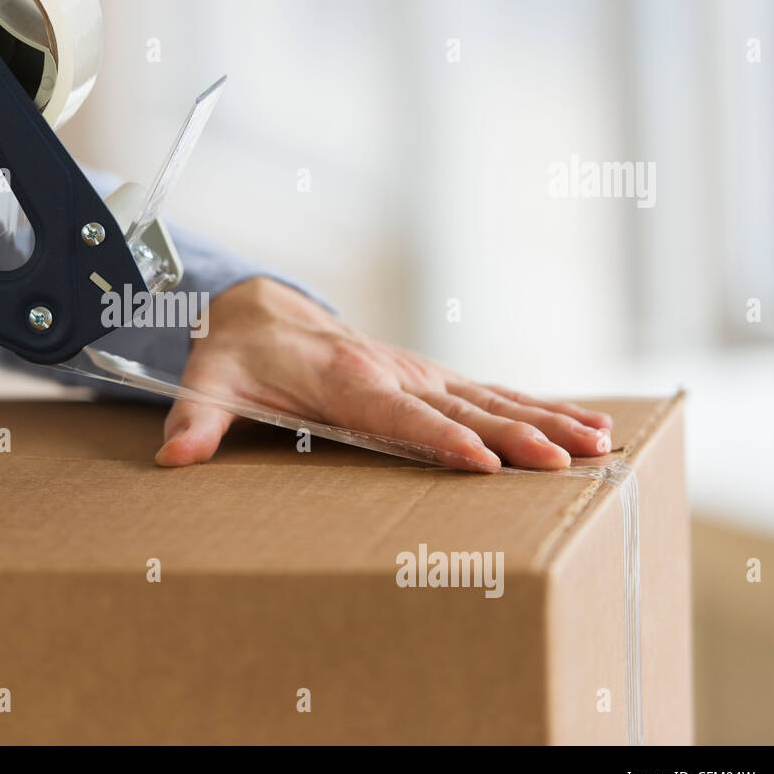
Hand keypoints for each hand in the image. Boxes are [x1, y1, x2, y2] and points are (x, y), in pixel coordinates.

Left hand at [157, 277, 613, 471]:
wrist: (257, 311)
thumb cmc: (235, 353)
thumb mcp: (206, 381)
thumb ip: (194, 419)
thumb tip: (174, 457)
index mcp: (343, 377)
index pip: (398, 413)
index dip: (438, 438)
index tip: (482, 462)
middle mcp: (391, 370)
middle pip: (460, 407)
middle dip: (515, 435)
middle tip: (567, 461)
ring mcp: (416, 372)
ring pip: (489, 397)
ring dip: (545, 419)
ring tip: (599, 445)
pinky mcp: (427, 377)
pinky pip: (490, 391)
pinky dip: (538, 406)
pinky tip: (585, 425)